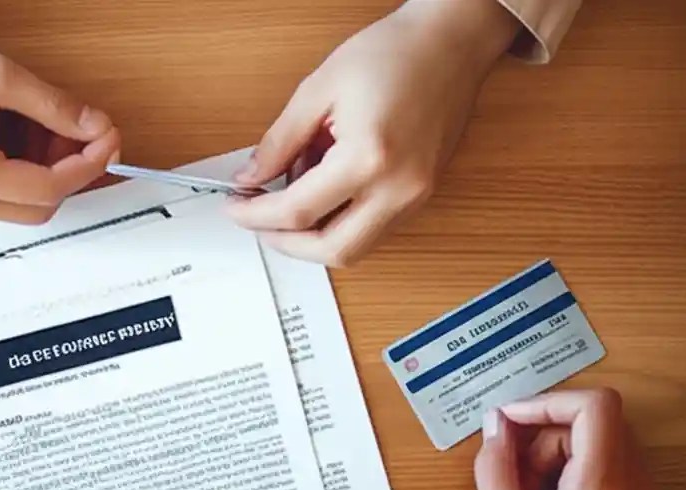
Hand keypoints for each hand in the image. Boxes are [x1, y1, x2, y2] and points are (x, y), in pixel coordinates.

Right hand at [0, 0, 120, 223]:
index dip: (87, 163)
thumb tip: (95, 126)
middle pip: (39, 207)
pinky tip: (20, 134)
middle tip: (84, 129)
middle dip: (70, 170)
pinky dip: (21, 170)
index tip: (109, 136)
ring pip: (21, 205)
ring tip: (47, 125)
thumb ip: (51, 105)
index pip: (48, 188)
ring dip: (46, 171)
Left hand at [227, 0, 519, 265]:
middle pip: (332, 250)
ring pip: (356, 248)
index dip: (256, 216)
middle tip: (257, 220)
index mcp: (369, 157)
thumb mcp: (318, 90)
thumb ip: (279, 143)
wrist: (450, 43)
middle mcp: (399, 187)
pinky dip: (340, 222)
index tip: (235, 208)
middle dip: (286, 243)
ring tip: (290, 196)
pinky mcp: (422, 196)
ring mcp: (416, 197)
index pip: (298, 211)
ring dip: (314, 236)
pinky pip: (374, 230)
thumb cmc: (394, 53)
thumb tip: (251, 178)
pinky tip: (323, 190)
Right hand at [475, 389, 685, 489]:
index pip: (592, 403)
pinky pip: (604, 464)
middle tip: (512, 472)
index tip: (510, 421)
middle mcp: (632, 479)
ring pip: (596, 440)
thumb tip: (494, 426)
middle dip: (545, 435)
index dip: (547, 401)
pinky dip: (571, 471)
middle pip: (590, 421)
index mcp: (602, 481)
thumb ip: (495, 470)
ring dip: (556, 454)